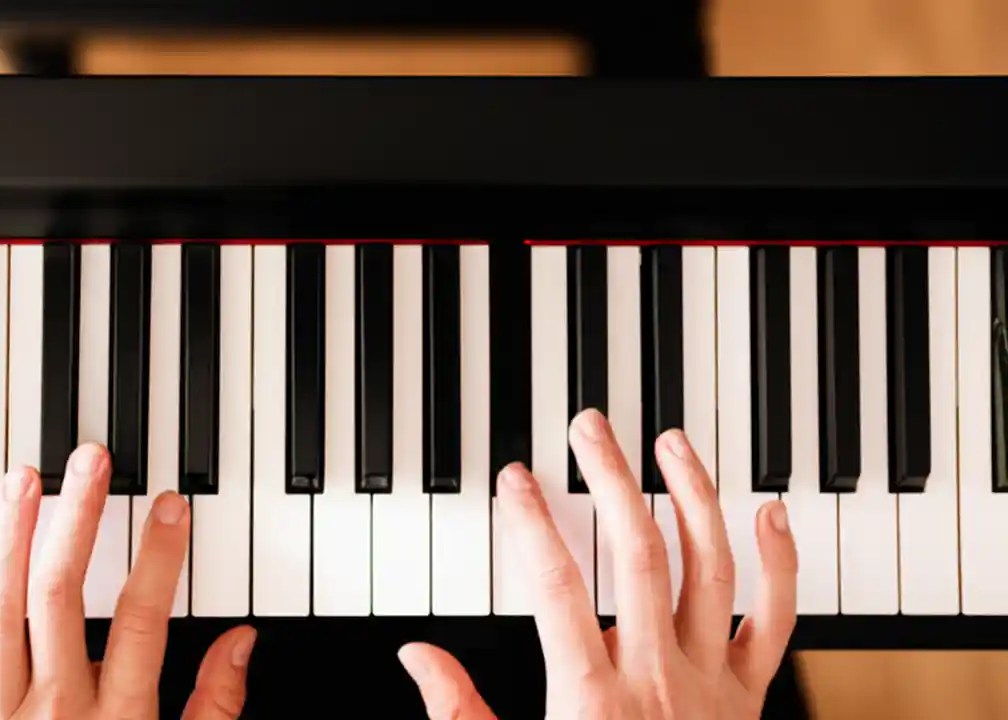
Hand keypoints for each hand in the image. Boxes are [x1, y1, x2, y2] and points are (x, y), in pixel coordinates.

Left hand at [0, 443, 253, 718]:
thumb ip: (214, 708)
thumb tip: (241, 641)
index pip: (144, 619)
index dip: (159, 555)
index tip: (170, 503)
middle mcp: (56, 711)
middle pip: (64, 597)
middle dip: (80, 518)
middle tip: (91, 461)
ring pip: (0, 614)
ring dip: (12, 541)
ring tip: (26, 481)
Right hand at [399, 410, 797, 718]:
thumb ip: (460, 715)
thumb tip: (416, 658)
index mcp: (589, 702)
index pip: (553, 589)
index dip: (531, 524)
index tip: (515, 477)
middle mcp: (655, 681)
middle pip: (637, 555)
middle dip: (610, 479)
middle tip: (590, 428)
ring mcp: (709, 686)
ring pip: (710, 569)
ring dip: (691, 497)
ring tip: (670, 443)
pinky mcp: (750, 700)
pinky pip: (777, 621)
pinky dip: (781, 564)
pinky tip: (769, 511)